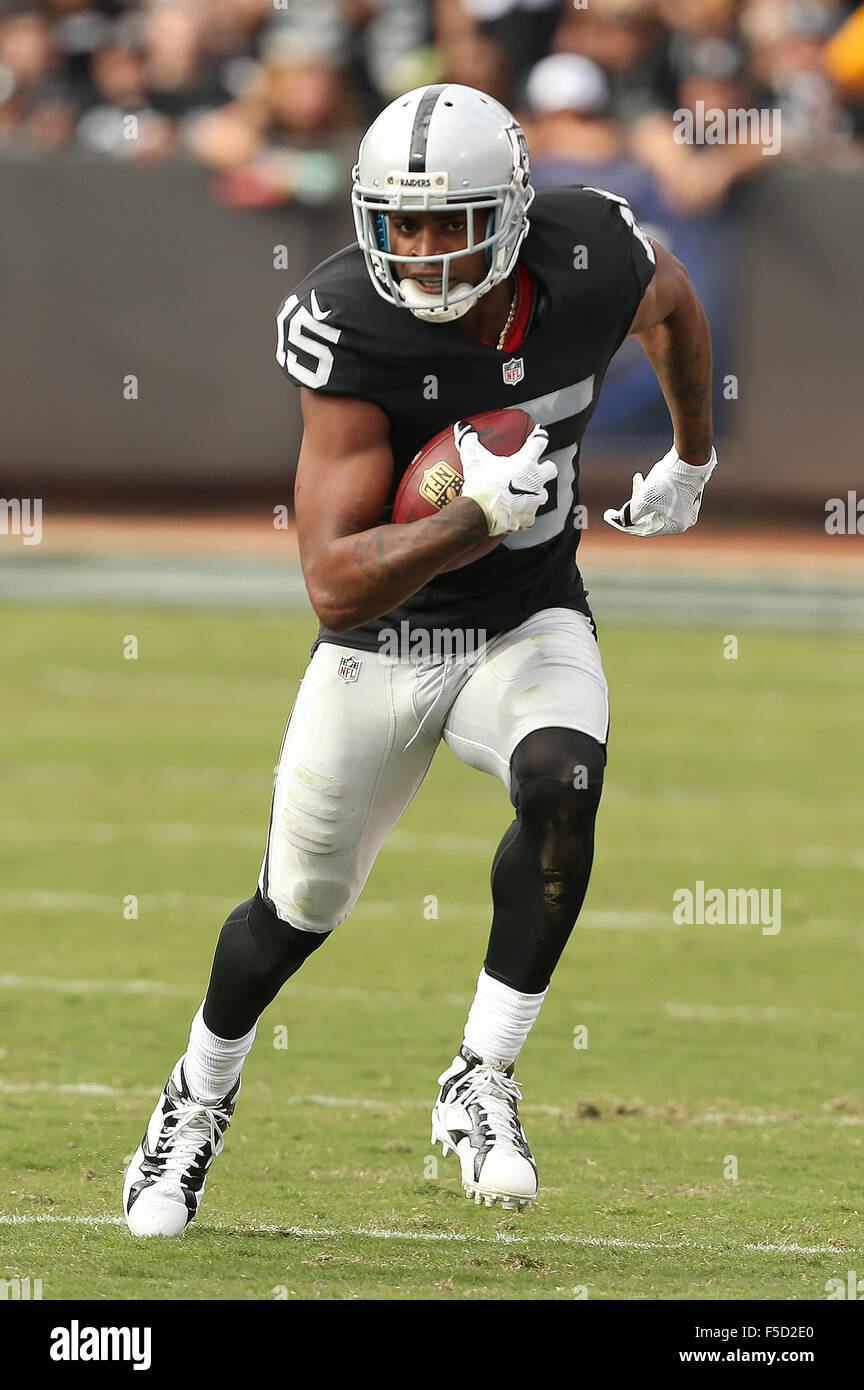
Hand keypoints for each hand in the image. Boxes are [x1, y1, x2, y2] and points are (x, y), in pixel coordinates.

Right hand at [454, 421, 555, 536]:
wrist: (480, 514)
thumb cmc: (482, 485)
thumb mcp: (474, 459)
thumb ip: (470, 442)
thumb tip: (464, 430)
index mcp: (525, 462)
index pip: (539, 442)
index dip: (540, 436)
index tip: (539, 434)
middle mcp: (535, 480)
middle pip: (551, 469)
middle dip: (545, 468)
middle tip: (534, 469)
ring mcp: (534, 500)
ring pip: (543, 494)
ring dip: (534, 493)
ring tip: (520, 494)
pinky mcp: (529, 518)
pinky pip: (529, 514)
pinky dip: (522, 513)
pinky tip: (512, 511)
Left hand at [603, 445, 716, 536]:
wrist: (689, 458)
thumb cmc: (667, 482)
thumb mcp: (643, 500)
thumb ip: (630, 514)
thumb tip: (618, 521)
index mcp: (676, 526)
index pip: (644, 530)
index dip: (624, 524)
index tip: (609, 516)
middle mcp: (684, 520)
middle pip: (650, 518)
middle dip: (634, 506)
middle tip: (618, 503)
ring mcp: (687, 508)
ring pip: (656, 506)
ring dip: (643, 495)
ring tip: (637, 478)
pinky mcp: (687, 495)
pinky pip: (665, 498)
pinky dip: (653, 491)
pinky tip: (646, 478)